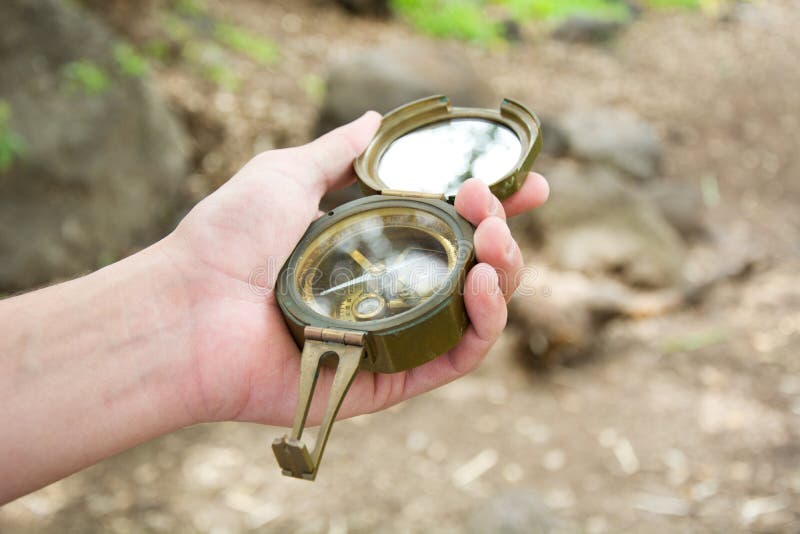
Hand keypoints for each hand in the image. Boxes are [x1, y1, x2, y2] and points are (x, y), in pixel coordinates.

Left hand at [161, 111, 548, 425]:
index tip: (526, 183)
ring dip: (503, 272)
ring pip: (478, 313)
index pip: (451, 226)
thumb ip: (340, 149)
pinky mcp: (394, 378)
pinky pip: (459, 356)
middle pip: (474, 268)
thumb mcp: (288, 172)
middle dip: (500, 232)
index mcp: (372, 245)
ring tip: (494, 241)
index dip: (494, 206)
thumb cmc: (228, 238)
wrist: (188, 309)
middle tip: (492, 204)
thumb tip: (376, 118)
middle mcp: (391, 290)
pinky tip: (483, 281)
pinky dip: (485, 322)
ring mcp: (395, 334)